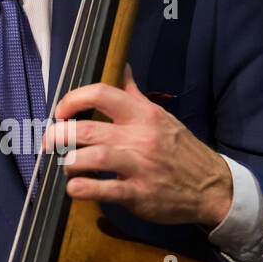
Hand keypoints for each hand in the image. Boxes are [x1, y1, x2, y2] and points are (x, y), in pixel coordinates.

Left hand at [41, 63, 232, 229]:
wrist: (212, 186)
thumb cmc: (180, 150)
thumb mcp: (161, 116)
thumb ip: (135, 95)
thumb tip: (122, 67)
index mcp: (143, 114)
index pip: (101, 93)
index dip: (72, 99)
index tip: (61, 112)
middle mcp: (140, 137)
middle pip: (88, 129)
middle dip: (59, 135)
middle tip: (50, 142)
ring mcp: (140, 166)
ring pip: (93, 158)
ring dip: (70, 162)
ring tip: (68, 165)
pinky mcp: (139, 194)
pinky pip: (103, 191)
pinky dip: (81, 188)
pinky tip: (75, 188)